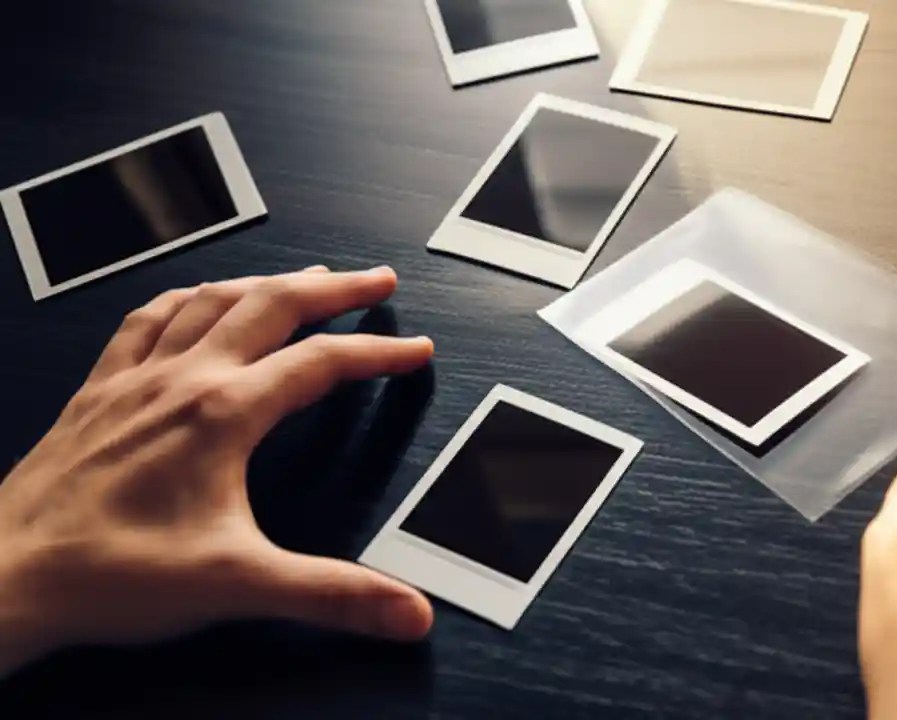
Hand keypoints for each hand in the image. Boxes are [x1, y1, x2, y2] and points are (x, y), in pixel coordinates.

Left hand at [0, 266, 435, 675]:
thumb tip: (405, 610)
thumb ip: (331, 594)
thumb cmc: (107, 575)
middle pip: (272, 305)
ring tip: (302, 277)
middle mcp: (182, 381)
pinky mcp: (100, 392)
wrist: (6, 577)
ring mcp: (137, 380)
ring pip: (212, 299)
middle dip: (334, 288)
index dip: (380, 352)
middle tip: (374, 280)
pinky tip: (194, 299)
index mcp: (223, 414)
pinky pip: (146, 319)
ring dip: (266, 281)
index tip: (414, 348)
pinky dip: (185, 298)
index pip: (323, 363)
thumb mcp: (238, 585)